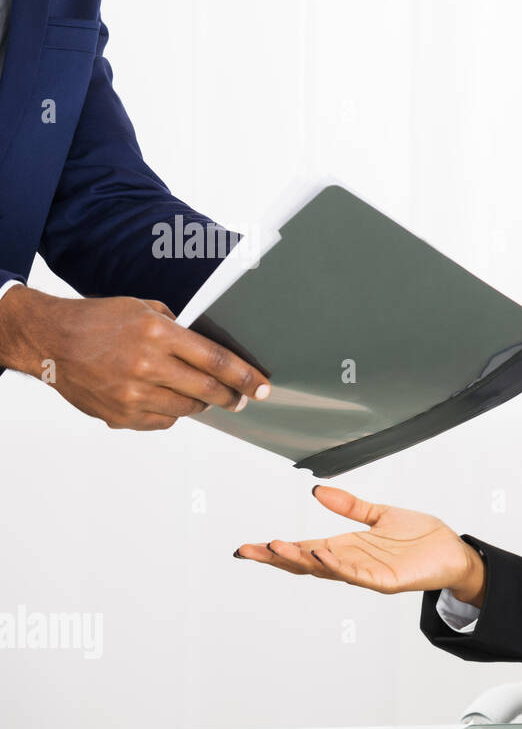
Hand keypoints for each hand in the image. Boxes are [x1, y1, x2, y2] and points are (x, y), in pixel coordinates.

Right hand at [0, 285, 269, 429]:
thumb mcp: (143, 308)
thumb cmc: (99, 320)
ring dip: (199, 402)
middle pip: (207, 389)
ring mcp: (132, 394)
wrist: (51, 341)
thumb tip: (214, 352)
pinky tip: (161, 396)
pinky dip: (170, 411)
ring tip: (196, 392)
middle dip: (231, 396)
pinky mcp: (120, 415)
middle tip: (242, 398)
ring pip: (187, 407)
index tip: (263, 387)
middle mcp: (146, 364)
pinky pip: (163, 420)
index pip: (215, 360)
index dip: (245, 377)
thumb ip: (180, 328)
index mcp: (156, 333)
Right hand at [234, 485, 485, 602]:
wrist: (454, 552)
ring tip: (277, 547)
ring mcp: (367, 573)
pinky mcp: (387, 580)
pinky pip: (357, 575)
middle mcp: (352, 562)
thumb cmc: (421, 538)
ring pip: (327, 570)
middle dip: (277, 558)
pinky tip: (321, 554)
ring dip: (301, 559)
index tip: (249, 546)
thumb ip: (350, 505)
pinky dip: (337, 565)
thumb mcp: (380, 515)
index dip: (278, 549)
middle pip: (306, 563)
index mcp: (348, 547)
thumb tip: (318, 490)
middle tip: (249, 550)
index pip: (304, 549)